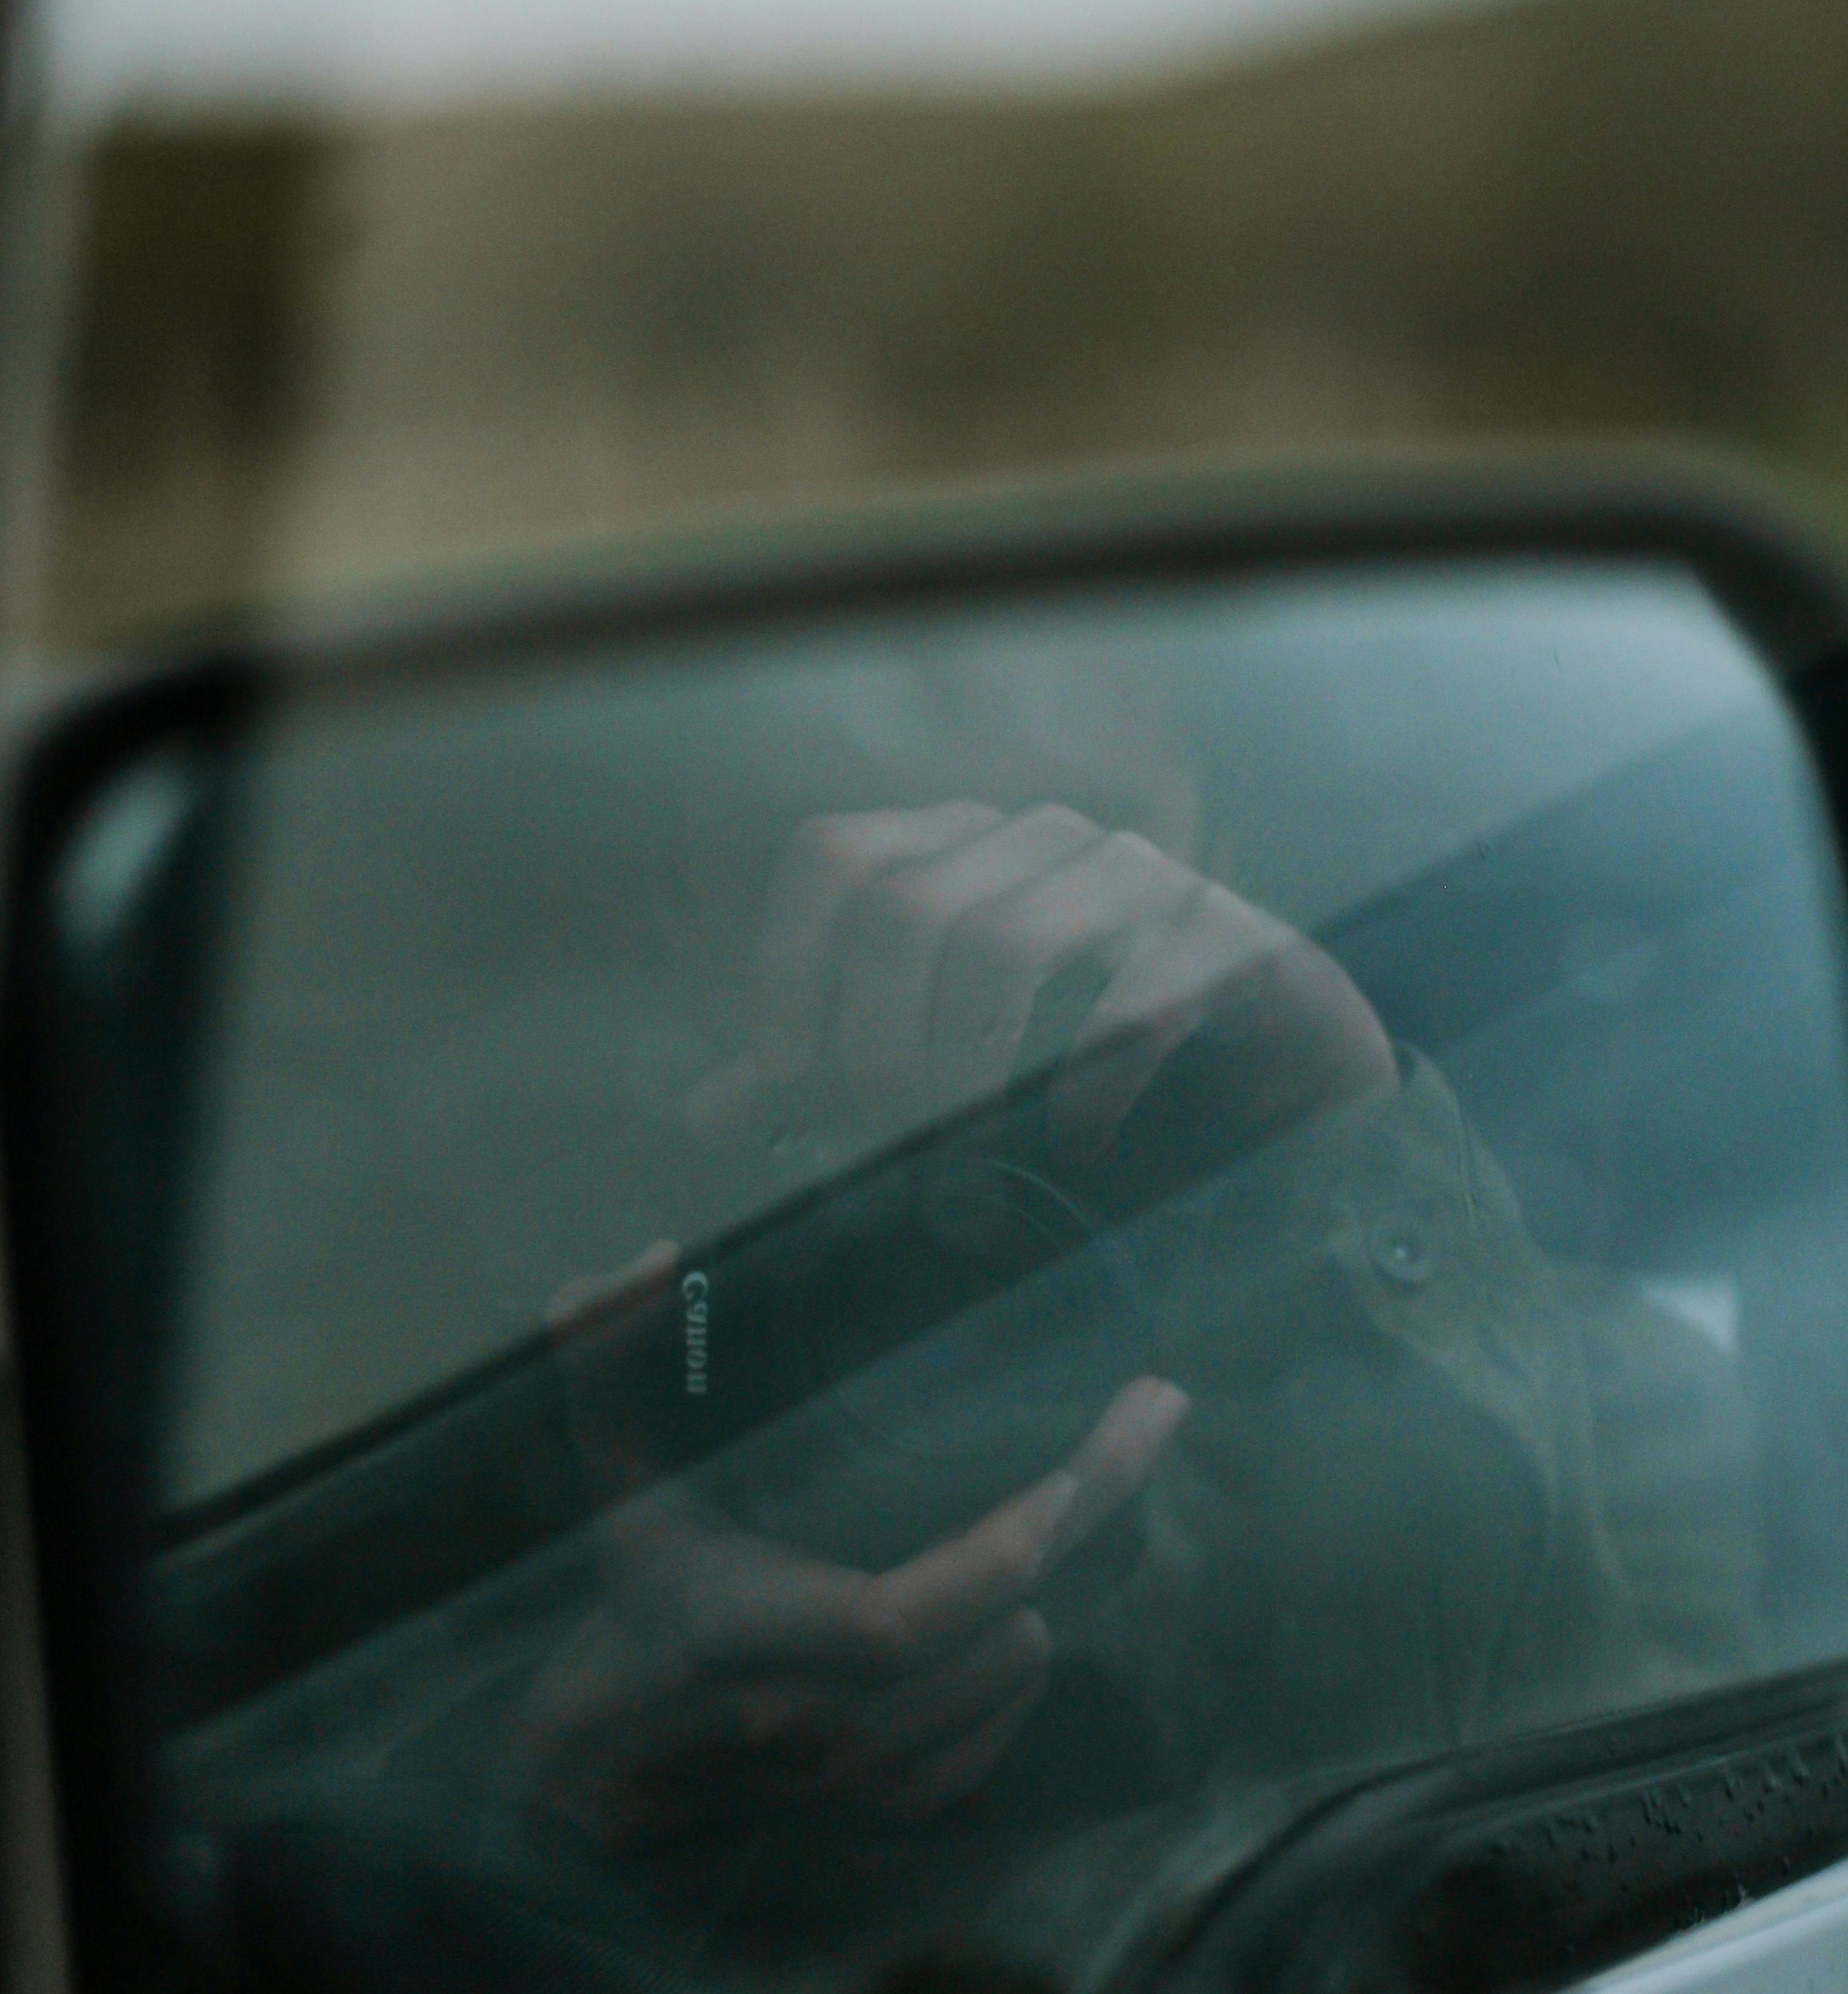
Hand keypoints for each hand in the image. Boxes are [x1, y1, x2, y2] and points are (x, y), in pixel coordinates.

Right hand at [513, 1248, 1186, 1847]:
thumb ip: (608, 1356)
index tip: (1068, 1479)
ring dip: (1038, 1596)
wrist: (599, 1752)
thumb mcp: (611, 1473)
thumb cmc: (629, 1590)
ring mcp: (850, 1775)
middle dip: (1077, 1524)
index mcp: (742, 1627)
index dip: (989, 1563)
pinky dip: (1015, 1678)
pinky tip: (1014, 1617)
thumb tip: (651, 1258)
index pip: (890, 1622)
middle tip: (1147, 1416)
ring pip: (1011, 1681)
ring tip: (1058, 1506)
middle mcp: (805, 1716)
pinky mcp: (882, 1804)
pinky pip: (997, 1737)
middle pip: (991, 1644)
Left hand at [692, 801, 1395, 1158]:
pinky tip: (1076, 1141)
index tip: (789, 1075)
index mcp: (962, 853)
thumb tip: (706, 1112)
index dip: (792, 964)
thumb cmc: (1096, 1061)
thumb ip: (831, 1079)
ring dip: (970, 1069)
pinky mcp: (1226, 937)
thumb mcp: (949, 1063)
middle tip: (895, 1139)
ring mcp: (1139, 879)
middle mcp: (1041, 842)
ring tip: (973, 1152)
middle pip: (908, 909)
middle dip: (881, 1044)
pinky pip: (1131, 998)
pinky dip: (1085, 1084)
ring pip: (1005, 942)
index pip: (835, 855)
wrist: (1288, 1071)